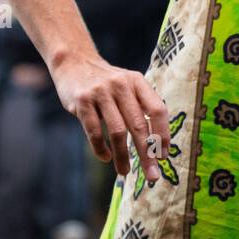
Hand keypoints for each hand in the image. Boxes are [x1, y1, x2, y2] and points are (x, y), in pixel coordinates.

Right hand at [53, 54, 170, 178]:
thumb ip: (142, 106)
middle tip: (152, 175)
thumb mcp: (128, 85)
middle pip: (139, 125)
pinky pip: (94, 131)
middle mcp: (122, 86)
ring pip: (117, 132)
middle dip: (146, 153)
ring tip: (124, 172)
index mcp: (138, 82)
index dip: (163, 134)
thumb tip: (158, 143)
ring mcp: (101, 93)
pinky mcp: (82, 101)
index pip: (158, 110)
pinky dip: (100, 148)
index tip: (164, 156)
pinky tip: (106, 157)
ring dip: (122, 156)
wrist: (74, 62)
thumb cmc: (108, 83)